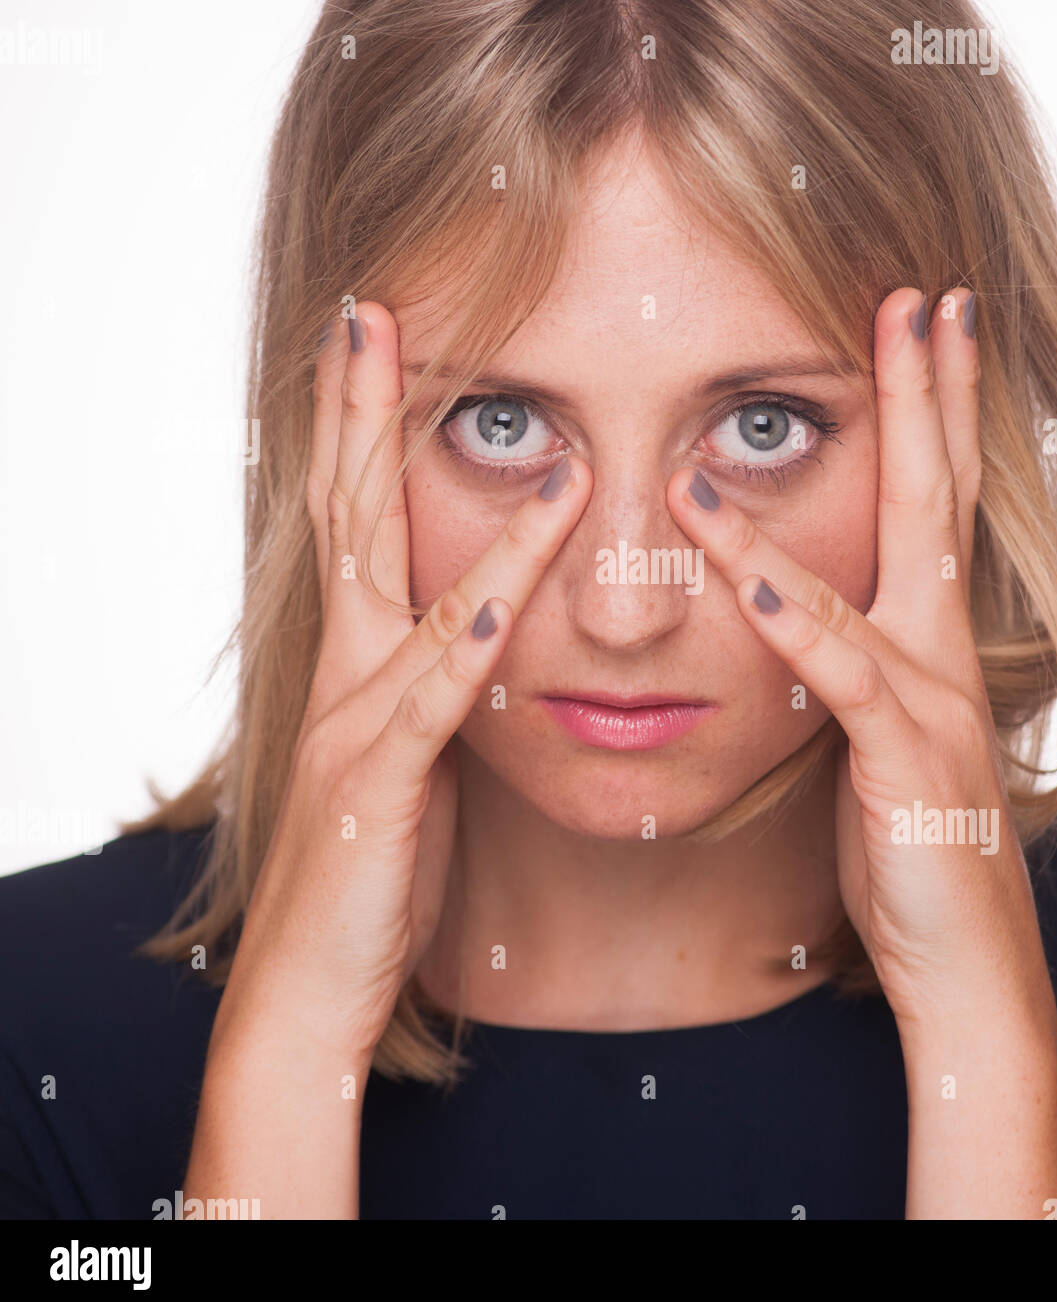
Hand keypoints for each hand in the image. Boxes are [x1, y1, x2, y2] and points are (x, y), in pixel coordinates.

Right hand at [214, 301, 591, 1064]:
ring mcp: (352, 724)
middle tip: (364, 313)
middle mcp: (342, 672)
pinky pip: (428, 703)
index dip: (362, 430)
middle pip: (349, 517)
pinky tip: (502, 596)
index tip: (377, 342)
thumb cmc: (374, 873)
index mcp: (358, 662)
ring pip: (397, 588)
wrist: (309, 989)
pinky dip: (464, 644)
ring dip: (436, 496)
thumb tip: (487, 634)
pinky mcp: (376, 788)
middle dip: (357, 411)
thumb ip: (440, 689)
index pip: (358, 522)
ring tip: (474, 409)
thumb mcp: (411, 760)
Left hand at [669, 287, 1041, 1028]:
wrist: (962, 962)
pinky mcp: (909, 761)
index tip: (914, 325)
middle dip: (930, 393)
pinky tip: (749, 580)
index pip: (925, 504)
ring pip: (888, 566)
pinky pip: (850, 678)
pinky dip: (799, 624)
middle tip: (925, 295)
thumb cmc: (905, 846)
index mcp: (925, 643)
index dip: (926, 411)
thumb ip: (837, 666)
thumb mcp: (867, 738)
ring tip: (831, 382)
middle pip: (934, 499)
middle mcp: (943, 653)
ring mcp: (935, 700)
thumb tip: (782, 611)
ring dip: (862, 469)